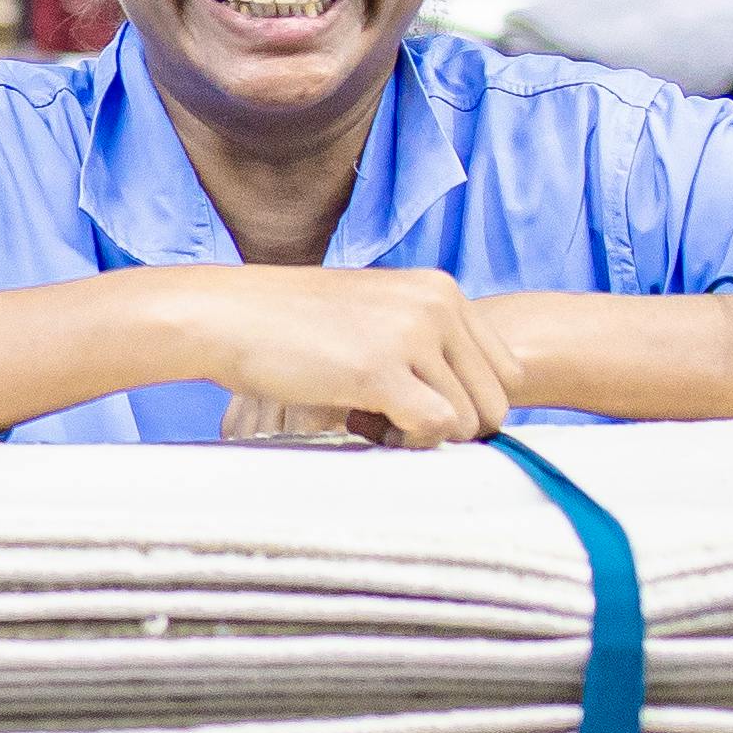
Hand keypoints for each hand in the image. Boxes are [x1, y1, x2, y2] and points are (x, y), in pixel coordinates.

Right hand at [146, 261, 526, 448]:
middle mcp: (437, 305)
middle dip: (455, 429)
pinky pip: (435, 429)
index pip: (505, 370)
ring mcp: (411, 335)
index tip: (417, 404)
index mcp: (441, 289)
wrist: (227, 314)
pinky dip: (407, 442)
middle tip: (397, 422)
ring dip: (426, 438)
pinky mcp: (380, 370)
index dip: (468, 403)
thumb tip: (467, 408)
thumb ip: (423, 341)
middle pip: (497, 401)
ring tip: (372, 420)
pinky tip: (363, 426)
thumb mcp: (375, 312)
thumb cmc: (292, 322)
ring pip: (470, 421)